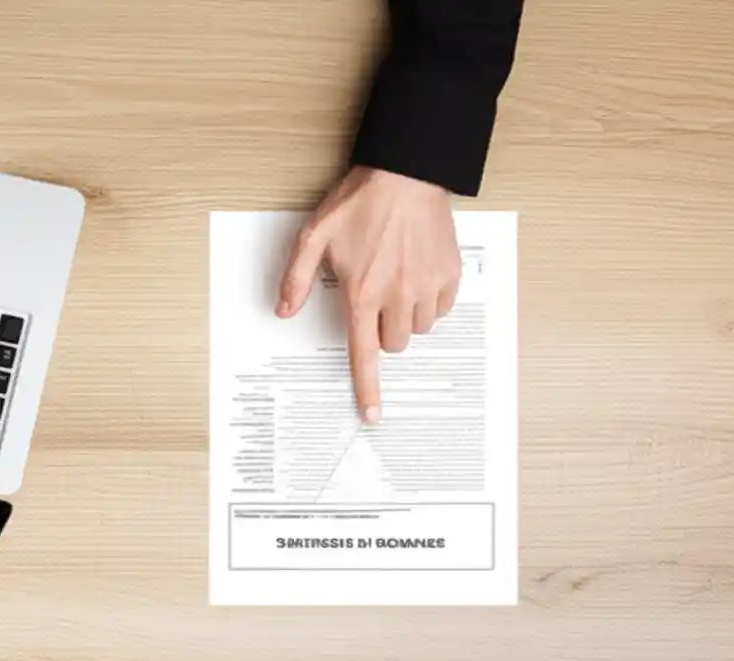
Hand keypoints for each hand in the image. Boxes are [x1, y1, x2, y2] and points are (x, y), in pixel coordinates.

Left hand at [276, 166, 460, 423]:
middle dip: (382, 332)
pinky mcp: (450, 273)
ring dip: (405, 317)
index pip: (364, 354)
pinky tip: (416, 275)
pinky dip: (430, 302)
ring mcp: (427, 286)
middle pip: (394, 344)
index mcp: (362, 293)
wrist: (405, 172)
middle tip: (373, 300)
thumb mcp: (314, 236)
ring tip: (394, 282)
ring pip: (418, 328)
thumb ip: (296, 278)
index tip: (372, 415)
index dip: (367, 388)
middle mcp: (397, 295)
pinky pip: (442, 308)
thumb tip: (283, 312)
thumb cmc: (358, 203)